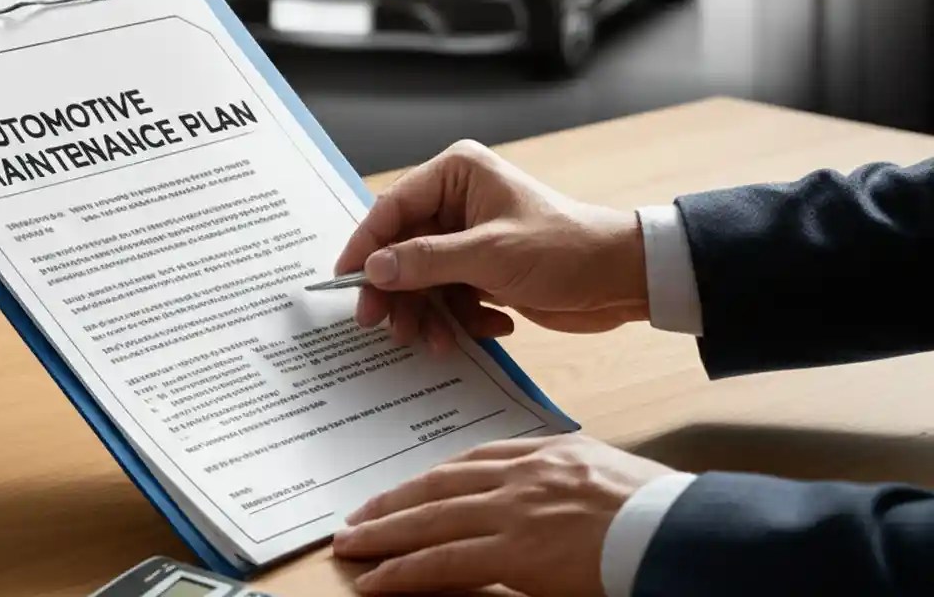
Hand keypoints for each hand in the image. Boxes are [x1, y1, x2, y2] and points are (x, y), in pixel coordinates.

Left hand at [332, 434, 675, 595]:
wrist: (683, 532)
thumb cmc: (665, 514)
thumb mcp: (614, 478)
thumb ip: (571, 483)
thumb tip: (555, 503)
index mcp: (551, 453)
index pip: (476, 459)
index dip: (437, 476)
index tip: (410, 486)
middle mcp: (524, 474)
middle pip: (441, 482)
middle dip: (395, 500)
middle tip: (359, 514)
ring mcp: (515, 510)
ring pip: (430, 519)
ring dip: (384, 533)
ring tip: (350, 545)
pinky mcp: (513, 551)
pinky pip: (442, 562)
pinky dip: (403, 571)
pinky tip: (376, 579)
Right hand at [336, 140, 648, 349]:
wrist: (622, 280)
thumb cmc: (565, 250)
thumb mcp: (489, 256)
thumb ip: (425, 261)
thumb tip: (372, 269)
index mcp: (456, 175)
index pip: (391, 209)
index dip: (364, 248)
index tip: (345, 284)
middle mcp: (457, 201)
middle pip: (401, 250)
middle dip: (398, 293)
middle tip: (387, 327)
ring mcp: (469, 237)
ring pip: (423, 280)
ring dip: (429, 314)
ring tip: (440, 342)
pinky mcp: (482, 269)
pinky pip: (449, 296)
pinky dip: (461, 319)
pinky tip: (490, 328)